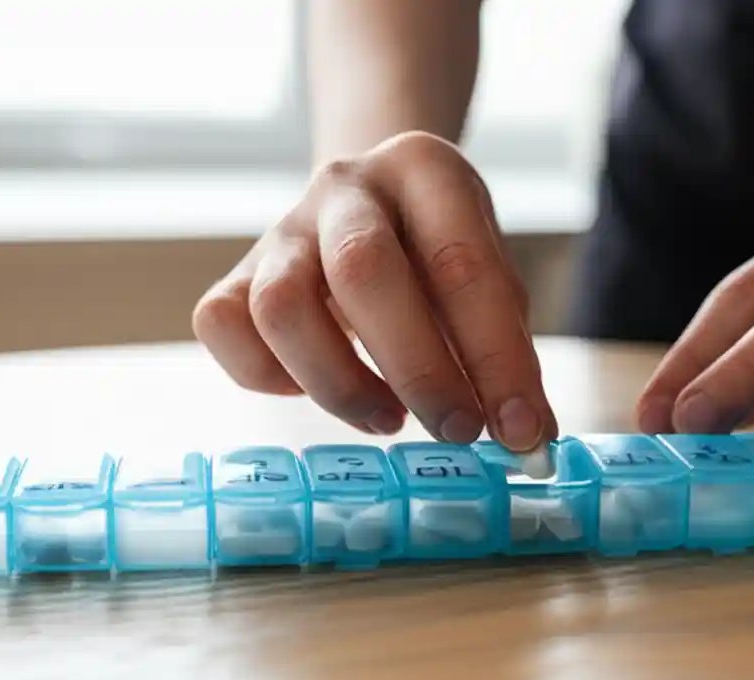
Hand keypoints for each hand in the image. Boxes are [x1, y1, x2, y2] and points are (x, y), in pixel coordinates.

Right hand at [193, 132, 556, 450]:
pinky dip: (268, 375)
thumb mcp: (487, 280)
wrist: (368, 206)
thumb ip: (505, 351)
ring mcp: (282, 227)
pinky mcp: (236, 273)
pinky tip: (316, 387)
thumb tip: (529, 438)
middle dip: (418, 368)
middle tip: (457, 429)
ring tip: (388, 417)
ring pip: (280, 305)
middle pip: (362, 271)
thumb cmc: (437, 255)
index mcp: (424, 168)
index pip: (462, 265)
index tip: (522, 431)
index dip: (497, 359)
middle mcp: (345, 185)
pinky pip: (225, 327)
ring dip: (339, 383)